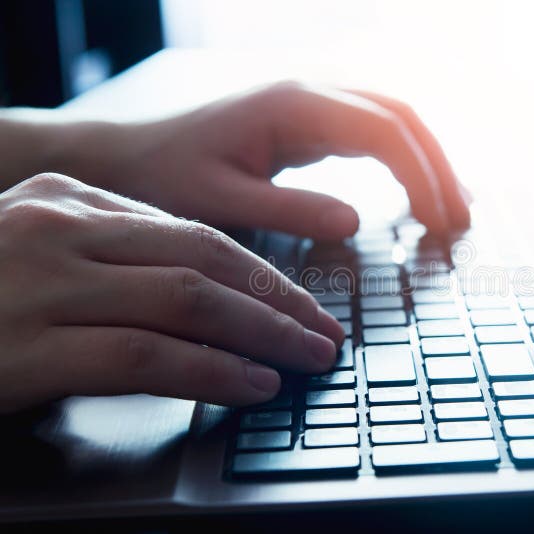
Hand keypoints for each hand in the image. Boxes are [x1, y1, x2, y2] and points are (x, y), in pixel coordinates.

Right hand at [0, 173, 343, 413]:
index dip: (262, 273)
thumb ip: (113, 260)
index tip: (302, 302)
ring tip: (306, 358)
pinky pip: (146, 355)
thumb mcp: (41, 257)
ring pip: (189, 301)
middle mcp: (60, 229)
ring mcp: (42, 283)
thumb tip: (203, 292)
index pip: (196, 235)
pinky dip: (212, 371)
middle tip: (325, 331)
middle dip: (279, 300)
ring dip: (263, 334)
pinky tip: (252, 383)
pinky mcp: (26, 345)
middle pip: (206, 261)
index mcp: (70, 202)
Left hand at [96, 82, 470, 238]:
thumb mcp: (221, 200)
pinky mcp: (310, 121)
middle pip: (402, 117)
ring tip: (455, 209)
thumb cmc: (166, 175)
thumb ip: (289, 208)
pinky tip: (420, 190)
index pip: (383, 131)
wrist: (131, 155)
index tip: (439, 222)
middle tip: (460, 221)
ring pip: (395, 119)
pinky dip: (406, 159)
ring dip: (430, 160)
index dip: (421, 175)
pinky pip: (375, 132)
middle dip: (439, 167)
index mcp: (294, 106)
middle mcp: (311, 93)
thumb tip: (356, 220)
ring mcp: (313, 103)